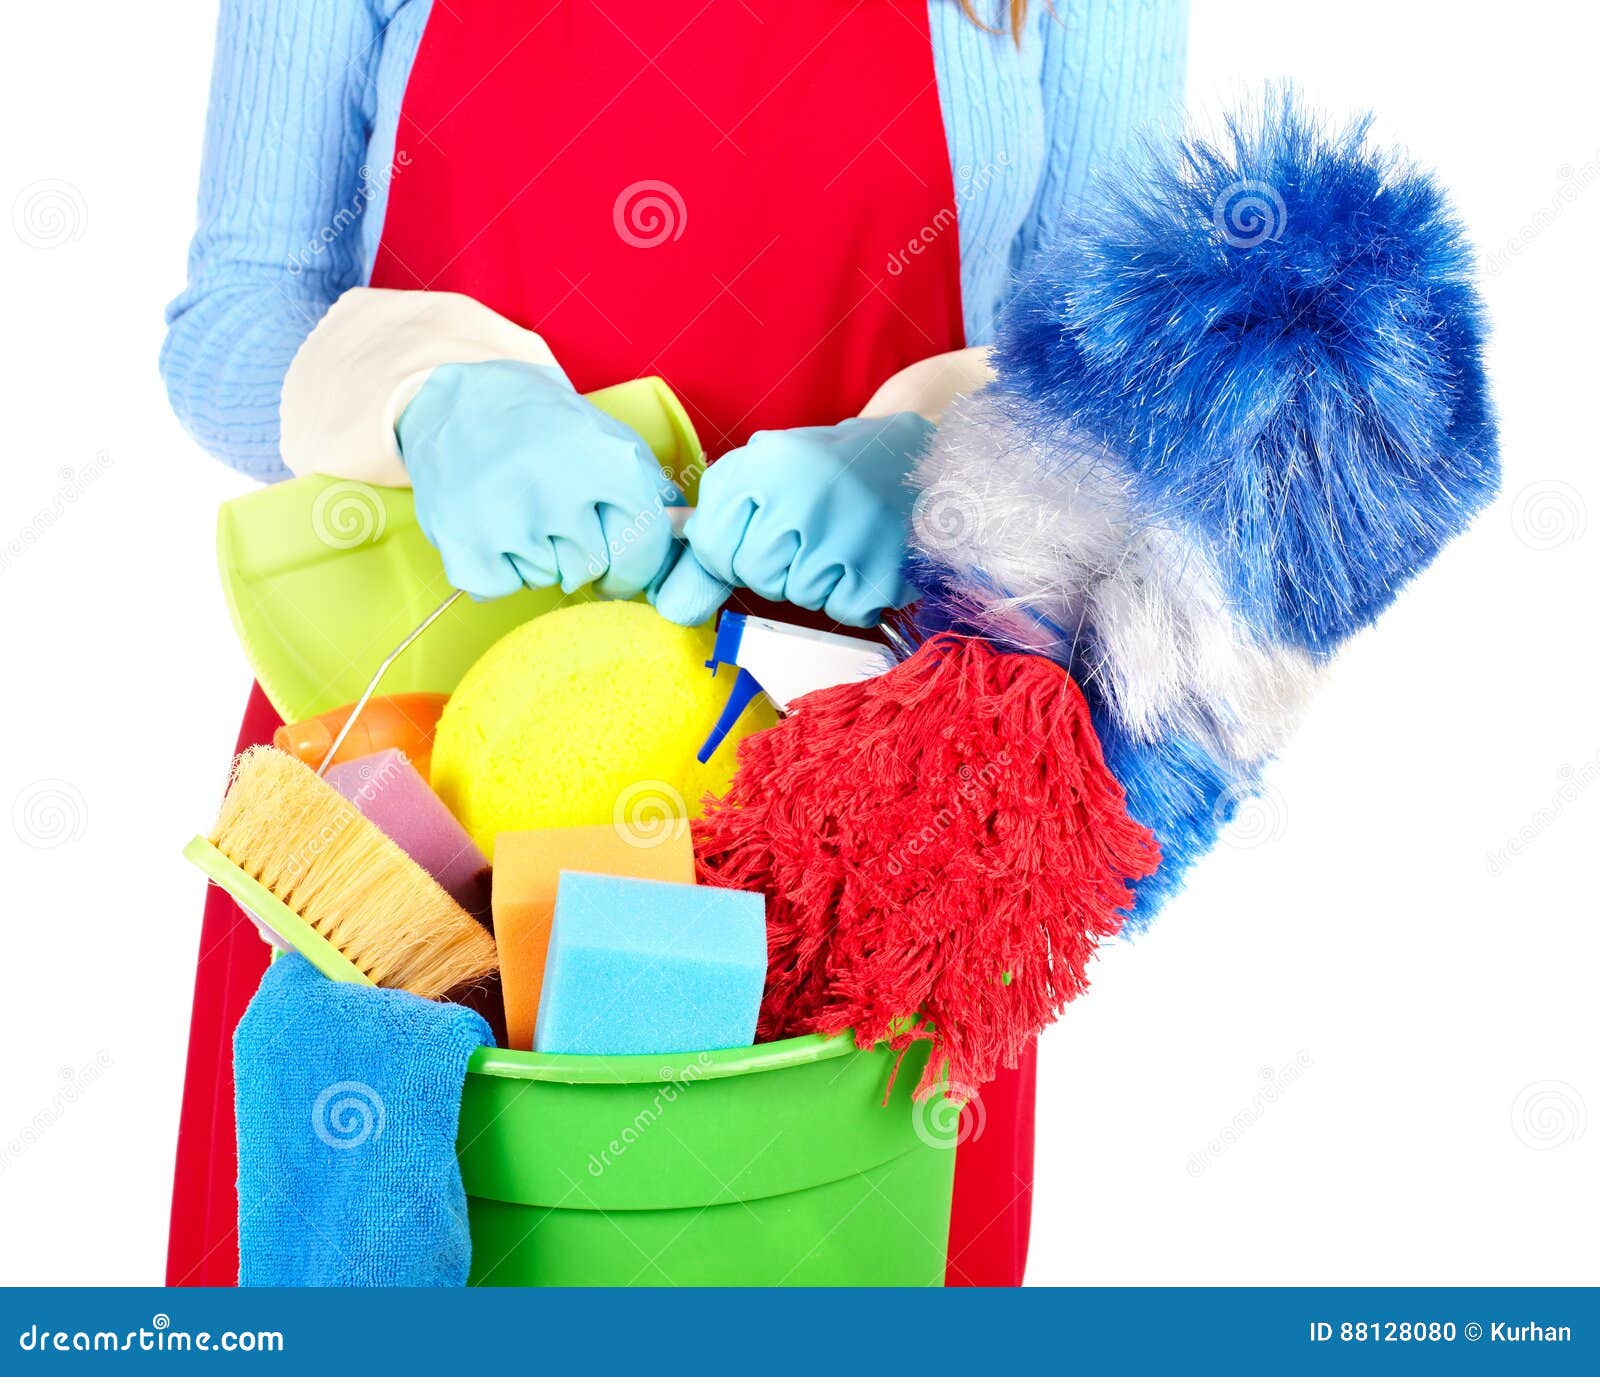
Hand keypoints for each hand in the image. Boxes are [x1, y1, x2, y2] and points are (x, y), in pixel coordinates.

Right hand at [398, 360, 681, 599]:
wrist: (461, 402)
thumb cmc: (548, 429)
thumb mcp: (612, 444)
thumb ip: (653, 498)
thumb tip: (685, 548)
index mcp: (609, 461)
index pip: (644, 547)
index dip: (635, 565)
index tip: (621, 565)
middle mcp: (560, 488)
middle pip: (594, 568)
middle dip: (582, 557)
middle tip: (559, 522)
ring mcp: (508, 518)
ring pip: (546, 579)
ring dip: (537, 558)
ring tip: (520, 510)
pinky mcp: (463, 542)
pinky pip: (500, 587)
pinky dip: (496, 567)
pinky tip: (489, 524)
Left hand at [651, 412, 930, 627]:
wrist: (916, 461)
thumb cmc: (826, 473)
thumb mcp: (766, 472)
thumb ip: (715, 520)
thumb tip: (670, 574)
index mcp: (766, 463)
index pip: (712, 544)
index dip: (730, 551)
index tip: (758, 534)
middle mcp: (804, 494)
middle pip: (755, 575)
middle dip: (775, 567)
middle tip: (808, 536)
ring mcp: (847, 533)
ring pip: (798, 595)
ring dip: (815, 581)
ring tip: (841, 540)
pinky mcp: (884, 568)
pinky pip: (843, 610)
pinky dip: (852, 595)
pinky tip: (865, 558)